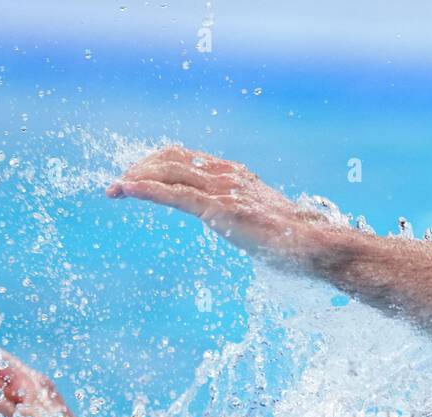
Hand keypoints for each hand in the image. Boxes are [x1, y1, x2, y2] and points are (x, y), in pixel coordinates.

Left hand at [105, 145, 335, 264]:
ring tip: (115, 188)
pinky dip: (144, 189)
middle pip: (170, 158)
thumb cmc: (293, 240)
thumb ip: (240, 214)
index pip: (184, 156)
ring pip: (167, 171)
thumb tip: (233, 224)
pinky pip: (173, 194)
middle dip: (139, 167)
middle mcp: (226, 174)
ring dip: (135, 176)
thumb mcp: (259, 219)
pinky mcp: (219, 210)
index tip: (136, 176)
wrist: (316, 246)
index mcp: (234, 174)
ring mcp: (222, 190)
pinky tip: (125, 190)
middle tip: (118, 185)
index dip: (156, 162)